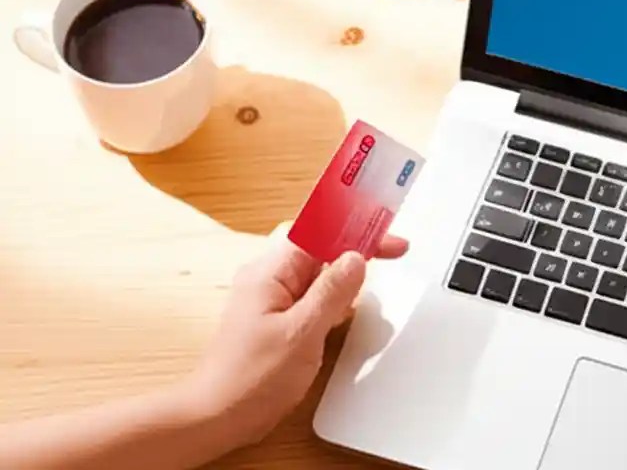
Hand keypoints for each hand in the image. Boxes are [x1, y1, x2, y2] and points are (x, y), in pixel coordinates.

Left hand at [178, 236, 408, 451]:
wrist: (215, 418)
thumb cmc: (252, 379)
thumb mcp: (302, 334)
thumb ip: (331, 292)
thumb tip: (357, 258)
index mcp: (269, 272)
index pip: (317, 230)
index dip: (356, 228)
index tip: (390, 238)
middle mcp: (267, 278)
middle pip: (318, 245)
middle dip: (354, 244)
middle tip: (391, 251)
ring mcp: (269, 298)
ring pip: (315, 271)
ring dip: (345, 272)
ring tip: (372, 280)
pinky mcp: (274, 319)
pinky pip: (310, 294)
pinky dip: (334, 295)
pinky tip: (347, 309)